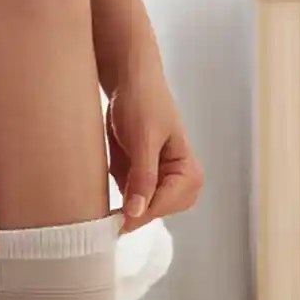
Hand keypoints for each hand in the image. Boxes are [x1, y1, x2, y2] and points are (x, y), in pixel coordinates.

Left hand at [106, 70, 203, 233]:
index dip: (144, 213)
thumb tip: (136, 213)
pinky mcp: (139, 175)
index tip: (121, 220)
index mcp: (188, 169)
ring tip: (111, 185)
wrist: (127, 79)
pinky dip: (117, 191)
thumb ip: (142, 177)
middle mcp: (176, 179)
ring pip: (140, 207)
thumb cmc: (143, 100)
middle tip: (112, 211)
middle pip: (158, 211)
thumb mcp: (143, 138)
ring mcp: (157, 179)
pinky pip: (127, 196)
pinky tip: (111, 175)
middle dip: (136, 211)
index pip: (168, 203)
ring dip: (125, 202)